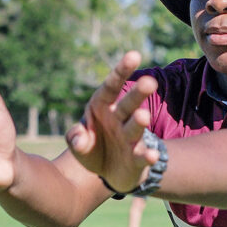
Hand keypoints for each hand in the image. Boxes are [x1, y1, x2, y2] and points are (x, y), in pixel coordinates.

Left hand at [65, 51, 159, 191]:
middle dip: (138, 93)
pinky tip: (152, 155)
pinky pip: (142, 156)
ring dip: (139, 121)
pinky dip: (148, 156)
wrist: (107, 171)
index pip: (112, 86)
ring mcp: (130, 139)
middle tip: (149, 82)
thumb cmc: (92, 147)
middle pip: (129, 104)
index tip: (134, 55)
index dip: (122, 71)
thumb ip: (75, 137)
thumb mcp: (78, 142)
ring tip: (142, 115)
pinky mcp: (138, 159)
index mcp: (103, 107)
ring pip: (135, 128)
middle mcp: (120, 119)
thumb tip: (79, 140)